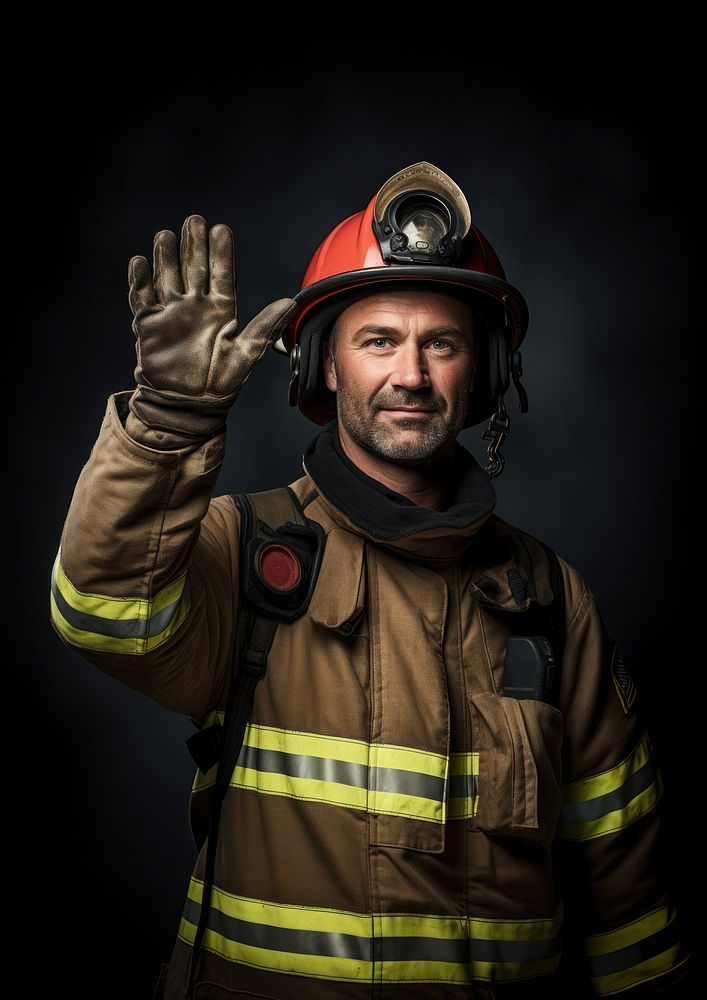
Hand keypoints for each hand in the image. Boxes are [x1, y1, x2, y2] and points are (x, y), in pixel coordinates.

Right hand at [126, 214, 296, 448]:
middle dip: (194, 245)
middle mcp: (196, 306)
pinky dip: (140, 281)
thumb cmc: (220, 384)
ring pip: (167, 277)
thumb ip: (265, 328)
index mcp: (221, 310)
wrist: (187, 406)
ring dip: (166, 257)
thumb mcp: (246, 355)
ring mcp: (171, 313)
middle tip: (194, 221)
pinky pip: (142, 298)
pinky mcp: (150, 324)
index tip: (221, 230)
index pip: (222, 275)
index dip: (221, 253)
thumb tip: (289, 303)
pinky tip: (140, 262)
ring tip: (166, 236)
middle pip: (194, 268)